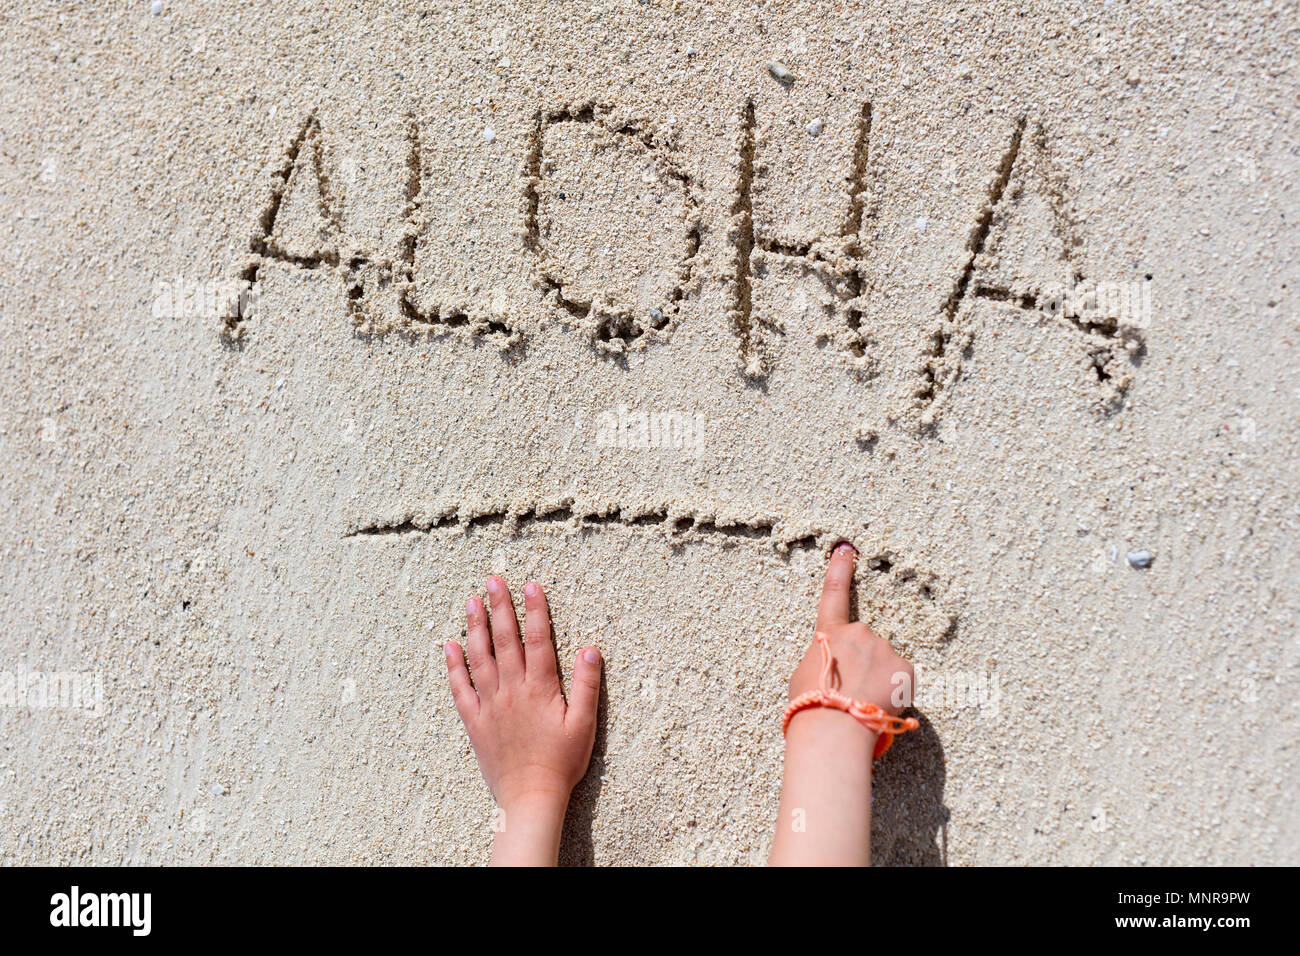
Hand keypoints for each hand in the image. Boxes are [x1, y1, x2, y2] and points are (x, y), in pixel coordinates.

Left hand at [444, 577, 600, 864]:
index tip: (530, 585)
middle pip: (505, 640)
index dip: (535, 610)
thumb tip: (590, 649)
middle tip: (493, 580)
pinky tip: (449, 646)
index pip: (537, 640)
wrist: (529, 797)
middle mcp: (511, 690)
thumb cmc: (562, 762)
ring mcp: (490, 704)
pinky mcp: (475, 721)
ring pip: (480, 657)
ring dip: (475, 627)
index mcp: (540, 688)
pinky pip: (460, 688)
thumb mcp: (584, 724)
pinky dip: (453, 666)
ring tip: (471, 601)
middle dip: (500, 607)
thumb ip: (587, 685)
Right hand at [770, 541, 913, 865]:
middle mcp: (859, 634)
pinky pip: (902, 681)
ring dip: (879, 682)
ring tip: (863, 706)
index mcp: (829, 634)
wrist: (833, 729)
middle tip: (850, 695)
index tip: (846, 549)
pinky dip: (894, 694)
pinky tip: (880, 708)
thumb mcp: (805, 676)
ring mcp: (884, 649)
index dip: (839, 571)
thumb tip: (836, 666)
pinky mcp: (905, 670)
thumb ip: (824, 660)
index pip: (833, 596)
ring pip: (885, 666)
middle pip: (866, 647)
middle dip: (863, 667)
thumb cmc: (810, 707)